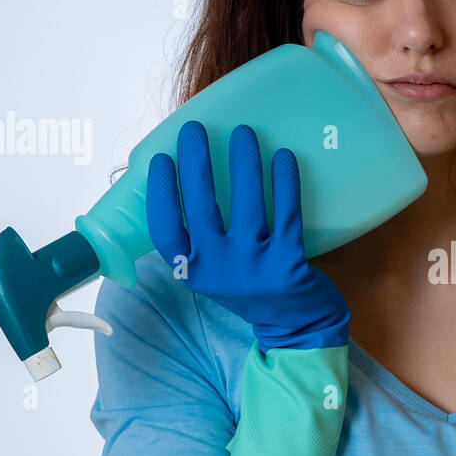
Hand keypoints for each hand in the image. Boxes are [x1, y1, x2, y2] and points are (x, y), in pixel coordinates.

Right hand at [146, 119, 350, 350]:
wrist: (295, 326)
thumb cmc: (248, 288)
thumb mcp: (213, 271)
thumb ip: (197, 239)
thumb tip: (183, 179)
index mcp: (192, 271)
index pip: (164, 230)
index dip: (160, 193)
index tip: (161, 159)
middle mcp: (218, 270)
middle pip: (202, 208)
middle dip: (197, 163)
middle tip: (195, 129)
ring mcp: (254, 268)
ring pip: (248, 205)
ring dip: (244, 164)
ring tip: (244, 133)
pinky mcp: (289, 265)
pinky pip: (286, 214)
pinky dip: (285, 183)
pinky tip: (284, 157)